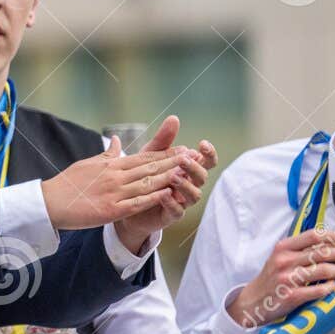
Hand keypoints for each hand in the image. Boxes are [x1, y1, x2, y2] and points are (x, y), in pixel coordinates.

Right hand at [41, 131, 192, 230]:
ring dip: (169, 178)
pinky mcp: (111, 210)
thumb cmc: (67, 184)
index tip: (183, 149)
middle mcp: (115, 176)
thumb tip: (116, 140)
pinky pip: (137, 203)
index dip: (166, 154)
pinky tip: (168, 193)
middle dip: (174, 162)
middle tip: (194, 157)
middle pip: (150, 168)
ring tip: (188, 172)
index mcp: (111, 165)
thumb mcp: (87, 164)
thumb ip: (106, 154)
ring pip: (147, 184)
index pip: (144, 157)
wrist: (50, 203)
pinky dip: (154, 197)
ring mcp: (114, 193)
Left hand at [110, 117, 217, 252]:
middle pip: (203, 177)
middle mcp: (188, 185)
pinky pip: (177, 211)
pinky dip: (171, 202)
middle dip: (195, 168)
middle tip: (184, 159)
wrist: (126, 204)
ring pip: (194, 195)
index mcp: (187, 170)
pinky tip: (164, 193)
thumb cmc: (143, 177)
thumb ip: (163, 140)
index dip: (208, 154)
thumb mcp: (149, 156)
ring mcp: (181, 201)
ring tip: (174, 175)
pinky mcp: (170, 216)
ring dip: (185, 184)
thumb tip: (174, 118)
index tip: (203, 144)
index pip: (206, 162)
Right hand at [227, 229, 334, 328]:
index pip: (312, 236)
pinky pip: (318, 290)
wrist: (252, 301)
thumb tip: (330, 246)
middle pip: (322, 252)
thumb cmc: (270, 279)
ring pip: (323, 270)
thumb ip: (300, 251)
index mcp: (282, 248)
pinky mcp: (291, 295)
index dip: (331, 237)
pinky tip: (330, 286)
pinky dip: (329, 287)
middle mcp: (284, 261)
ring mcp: (287, 278)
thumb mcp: (279, 259)